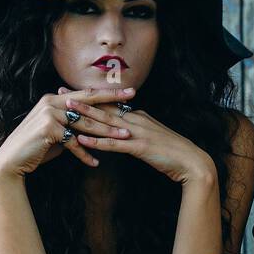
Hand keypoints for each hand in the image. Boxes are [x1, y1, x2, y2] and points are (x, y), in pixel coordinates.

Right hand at [0, 85, 135, 178]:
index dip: (109, 93)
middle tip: (133, 108)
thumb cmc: (37, 146)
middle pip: (89, 105)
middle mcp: (51, 101)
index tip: (129, 92)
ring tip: (124, 138)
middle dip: (113, 108)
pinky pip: (73, 142)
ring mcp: (49, 114)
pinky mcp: (48, 129)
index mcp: (55, 98)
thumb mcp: (57, 130)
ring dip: (106, 134)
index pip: (87, 94)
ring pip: (85, 124)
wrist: (12, 159)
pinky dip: (84, 154)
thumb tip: (94, 120)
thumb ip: (72, 122)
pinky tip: (95, 163)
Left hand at [67, 95, 215, 186]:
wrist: (192, 162)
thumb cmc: (173, 152)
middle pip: (104, 110)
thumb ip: (137, 130)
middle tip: (61, 95)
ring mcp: (138, 133)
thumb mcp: (152, 136)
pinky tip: (83, 141)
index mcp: (139, 116)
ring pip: (106, 124)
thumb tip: (122, 128)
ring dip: (85, 118)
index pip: (111, 105)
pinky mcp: (140, 148)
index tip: (72, 92)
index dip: (91, 98)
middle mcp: (137, 121)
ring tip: (67, 114)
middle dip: (82, 103)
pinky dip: (97, 143)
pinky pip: (114, 144)